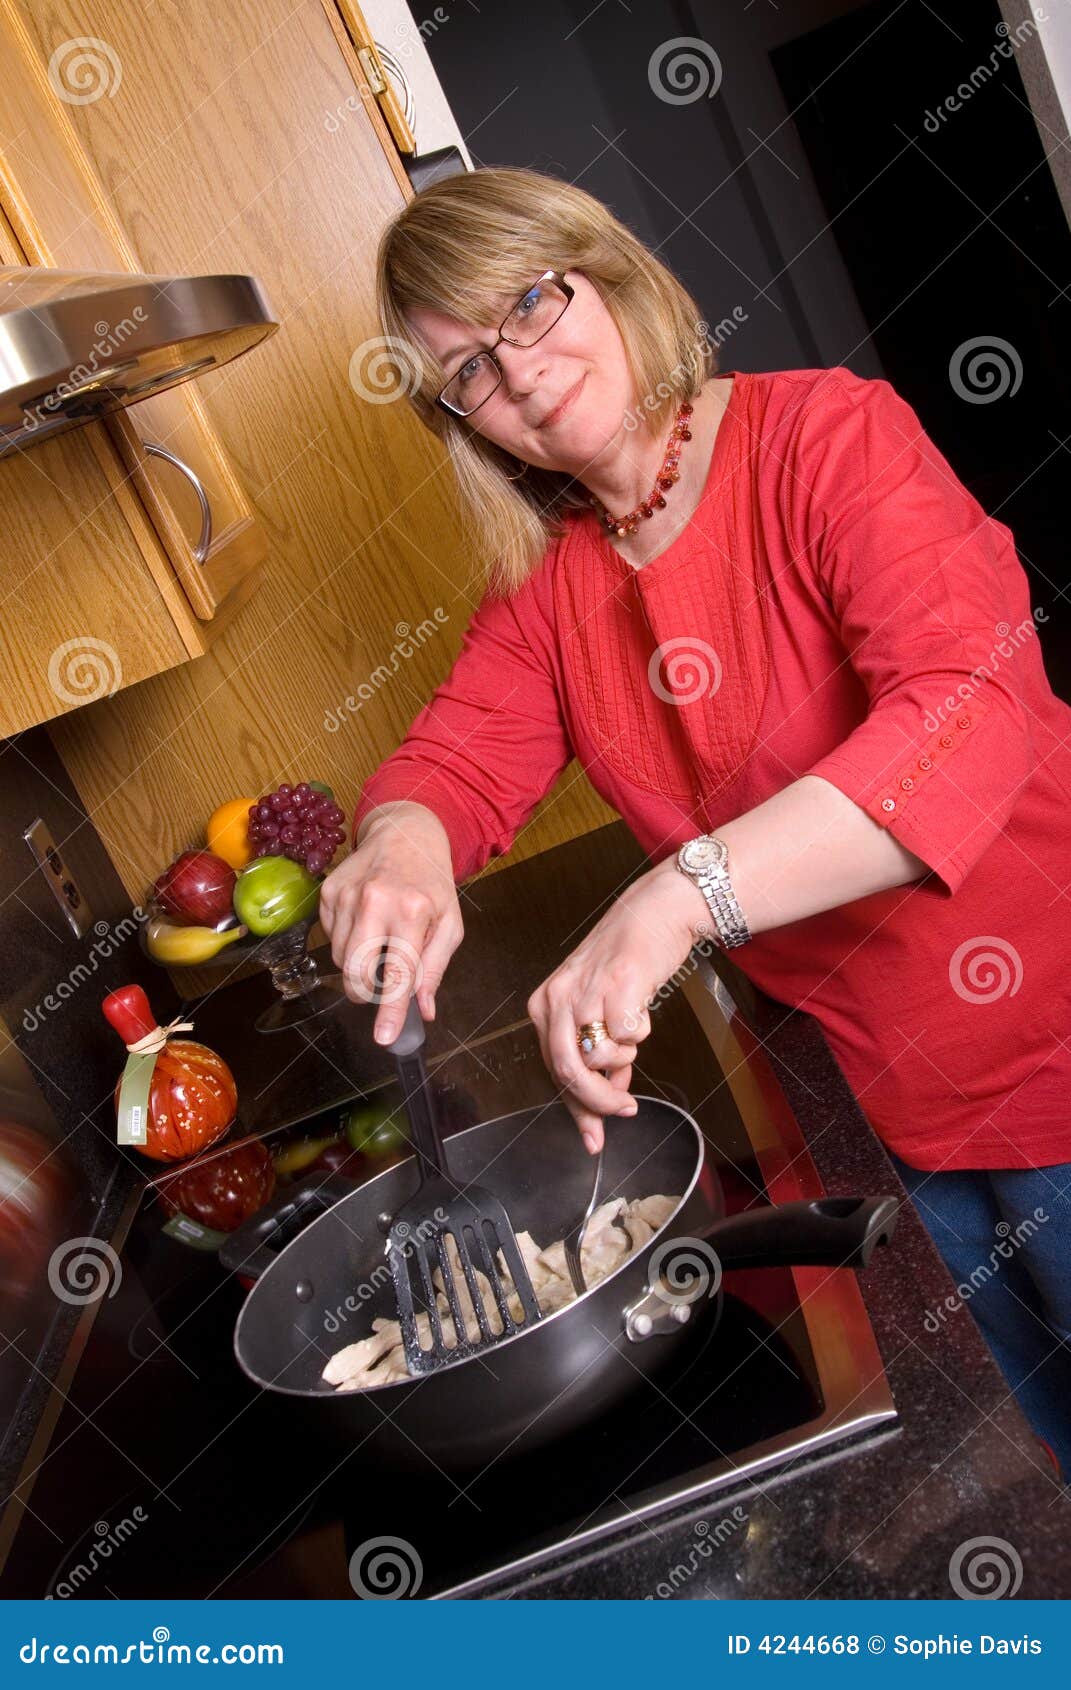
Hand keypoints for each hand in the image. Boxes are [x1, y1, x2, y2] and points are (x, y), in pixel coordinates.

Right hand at [319, 801, 463, 1042]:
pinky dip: (346, 941)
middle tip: (378, 988)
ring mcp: (347, 895)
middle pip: (357, 970)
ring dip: (357, 964)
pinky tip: (364, 922)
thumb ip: (435, 968)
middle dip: (365, 992)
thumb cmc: (432, 883)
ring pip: (340, 958)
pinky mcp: (328, 891)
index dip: (391, 1010)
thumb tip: (424, 1010)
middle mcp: (376, 901)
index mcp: (413, 910)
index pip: (399, 972)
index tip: (385, 1038)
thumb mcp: (449, 923)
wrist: (404, 834)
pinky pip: (330, 936)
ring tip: (378, 941)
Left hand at [526, 857, 709, 1152]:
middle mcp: (556, 999)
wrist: (656, 913)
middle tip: (625, 1109)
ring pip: (600, 1059)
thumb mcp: (600, 1007)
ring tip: (634, 1032)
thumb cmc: (629, 959)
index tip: (594, 1137)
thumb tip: (609, 1096)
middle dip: (599, 1103)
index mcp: (544, 1005)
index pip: (553, 1071)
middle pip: (569, 1073)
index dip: (576, 1108)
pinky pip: (630, 1036)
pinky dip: (641, 1032)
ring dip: (625, 1058)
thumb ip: (599, 1053)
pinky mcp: (616, 986)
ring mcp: (584, 992)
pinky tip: (641, 1009)